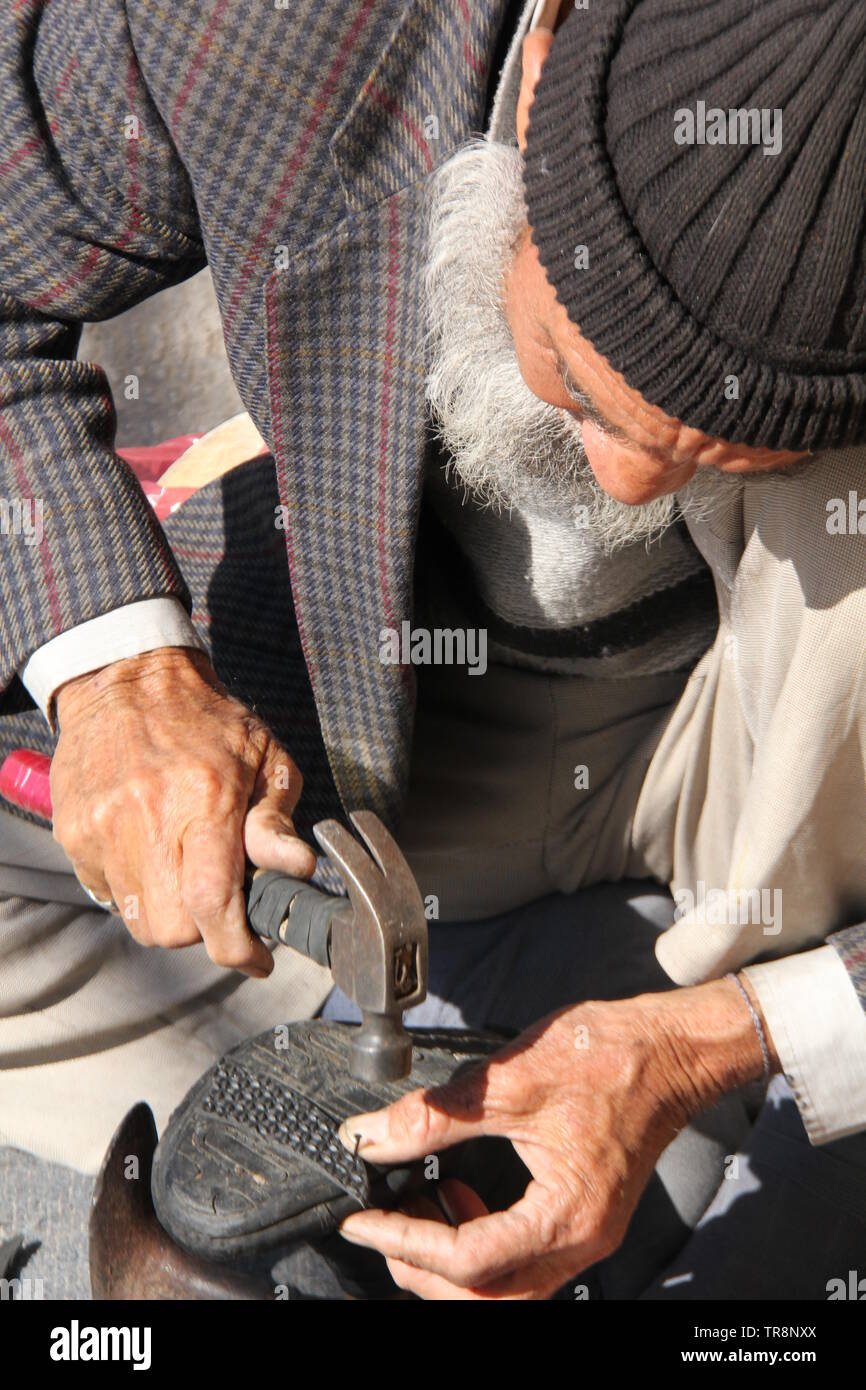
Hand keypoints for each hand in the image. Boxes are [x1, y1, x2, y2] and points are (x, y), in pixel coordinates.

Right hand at [51, 646, 315, 975]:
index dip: (238, 948)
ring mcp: (103, 828)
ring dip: (170, 914)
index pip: (213, 904)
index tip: (256, 957)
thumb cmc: (207, 720)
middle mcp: (147, 818)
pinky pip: (108, 894)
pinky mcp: (74, 833)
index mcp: (205, 799)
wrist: (126, 681)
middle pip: (173, 929)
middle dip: (204, 931)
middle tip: (221, 902)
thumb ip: (277, 819)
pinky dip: (135, 890)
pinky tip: (151, 852)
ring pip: (139, 921)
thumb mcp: (265, 756)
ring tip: (185, 871)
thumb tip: (297, 869)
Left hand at [338, 978, 774, 1297]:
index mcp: (566, 1215)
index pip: (469, 1260)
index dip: (404, 1242)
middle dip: (424, 1272)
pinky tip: (456, 1194)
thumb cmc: (610, 1058)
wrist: (670, 1048)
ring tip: (414, 1215)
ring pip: (505, 1287)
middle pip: (488, 1298)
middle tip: (383, 1229)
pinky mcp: (583, 1218)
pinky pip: (522, 1258)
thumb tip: (371, 1134)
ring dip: (451, 1266)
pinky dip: (479, 1242)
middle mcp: (581, 1241)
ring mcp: (585, 1234)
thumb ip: (433, 1116)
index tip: (362, 1221)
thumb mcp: (508, 1081)